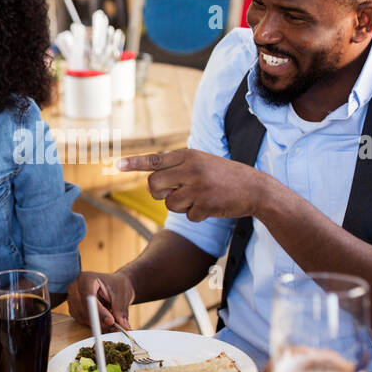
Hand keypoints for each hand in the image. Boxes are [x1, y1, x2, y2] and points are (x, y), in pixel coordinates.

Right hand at [67, 270, 135, 329]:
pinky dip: (93, 323)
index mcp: (86, 278)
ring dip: (97, 323)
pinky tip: (103, 321)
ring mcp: (72, 298)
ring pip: (81, 316)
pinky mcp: (74, 308)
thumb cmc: (118, 286)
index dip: (99, 311)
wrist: (116, 286)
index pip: (88, 297)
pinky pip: (81, 320)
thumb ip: (120, 311)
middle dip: (98, 319)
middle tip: (113, 326)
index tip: (111, 321)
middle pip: (82, 308)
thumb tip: (123, 326)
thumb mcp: (122, 297)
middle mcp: (75, 287)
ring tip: (112, 324)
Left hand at [117, 149, 271, 222]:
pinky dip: (196, 215)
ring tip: (198, 198)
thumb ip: (178, 168)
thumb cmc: (224, 176)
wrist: (255, 188)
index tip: (116, 165)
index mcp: (188, 155)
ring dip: (180, 206)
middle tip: (171, 193)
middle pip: (154, 185)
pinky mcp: (205, 204)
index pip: (155, 160)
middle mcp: (190, 168)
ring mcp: (198, 186)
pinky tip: (210, 206)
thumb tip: (153, 183)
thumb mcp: (202, 163)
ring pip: (169, 203)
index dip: (134, 163)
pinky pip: (187, 216)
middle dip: (158, 193)